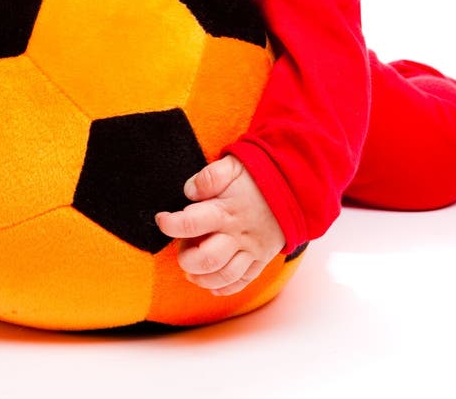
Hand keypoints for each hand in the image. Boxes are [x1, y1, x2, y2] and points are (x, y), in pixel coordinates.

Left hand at [155, 154, 284, 295]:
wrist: (294, 188)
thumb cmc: (257, 177)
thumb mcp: (232, 166)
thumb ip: (209, 176)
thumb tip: (189, 192)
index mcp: (226, 211)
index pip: (191, 223)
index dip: (170, 224)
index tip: (161, 220)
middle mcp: (238, 235)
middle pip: (206, 259)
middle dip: (186, 259)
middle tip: (182, 247)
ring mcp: (251, 251)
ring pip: (224, 276)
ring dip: (201, 278)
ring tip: (190, 270)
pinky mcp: (260, 260)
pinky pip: (242, 282)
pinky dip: (224, 288)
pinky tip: (210, 283)